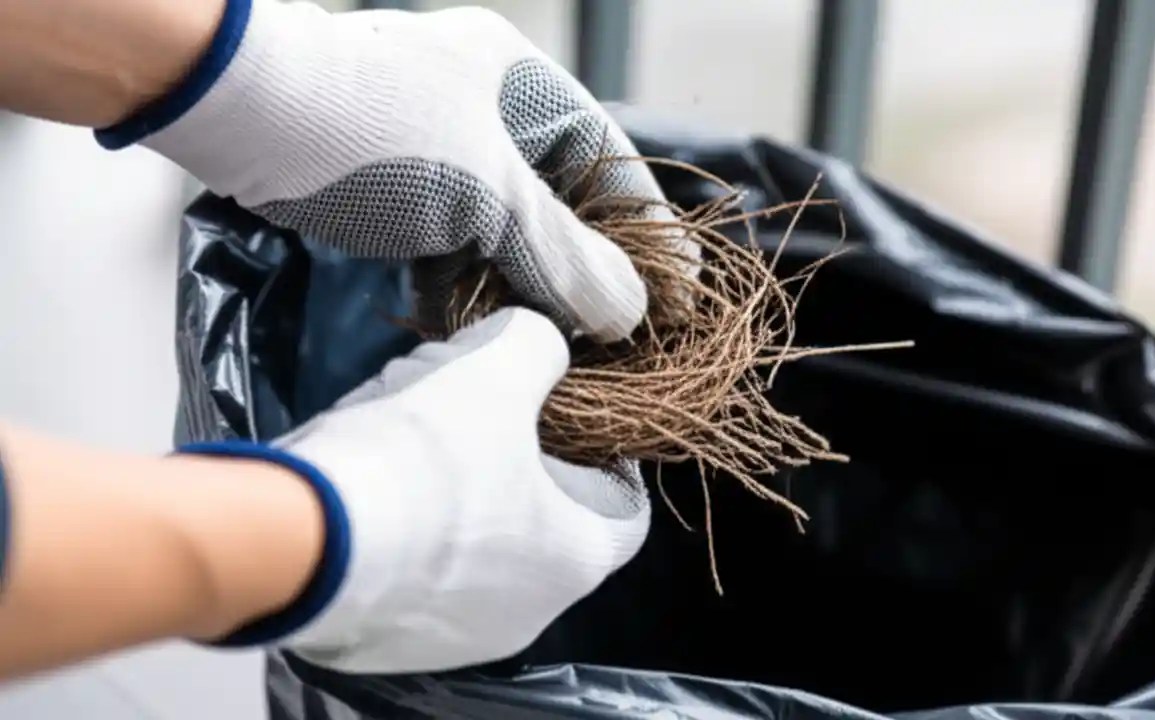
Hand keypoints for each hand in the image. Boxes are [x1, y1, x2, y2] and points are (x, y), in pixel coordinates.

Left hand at [98, 0, 681, 341]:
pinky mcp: (394, 190)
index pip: (613, 167)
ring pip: (505, 233)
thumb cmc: (370, 132)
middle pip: (562, 206)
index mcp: (525, 85)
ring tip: (555, 352)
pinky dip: (464, 289)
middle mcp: (488, 112)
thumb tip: (629, 314)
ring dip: (524, 291)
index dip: (648, 237)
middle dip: (583, 275)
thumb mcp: (485, 192)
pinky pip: (453, 247)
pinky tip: (474, 332)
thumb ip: (563, 256)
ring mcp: (438, 150)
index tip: (675, 301)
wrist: (230, 111)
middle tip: (616, 341)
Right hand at [257, 308, 646, 672]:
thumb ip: (536, 347)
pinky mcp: (383, 644)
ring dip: (447, 491)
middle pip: (537, 519)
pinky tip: (364, 486)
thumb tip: (541, 347)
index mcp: (576, 560)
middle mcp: (527, 616)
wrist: (302, 539)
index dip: (598, 455)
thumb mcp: (495, 370)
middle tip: (469, 414)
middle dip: (508, 459)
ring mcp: (453, 640)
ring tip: (402, 437)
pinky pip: (408, 571)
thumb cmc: (427, 461)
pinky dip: (398, 528)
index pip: (622, 508)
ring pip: (468, 544)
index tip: (562, 418)